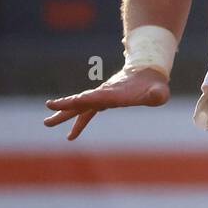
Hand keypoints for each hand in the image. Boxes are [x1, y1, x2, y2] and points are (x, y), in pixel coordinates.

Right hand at [44, 66, 169, 140]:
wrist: (149, 72)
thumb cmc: (155, 84)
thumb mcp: (159, 91)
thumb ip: (157, 94)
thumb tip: (157, 96)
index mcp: (111, 94)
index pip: (90, 98)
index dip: (74, 102)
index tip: (55, 105)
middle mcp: (103, 94)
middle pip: (79, 102)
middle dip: (64, 108)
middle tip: (47, 115)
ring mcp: (102, 97)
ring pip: (80, 108)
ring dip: (65, 116)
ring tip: (47, 123)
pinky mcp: (104, 101)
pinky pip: (88, 112)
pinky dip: (80, 122)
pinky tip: (71, 135)